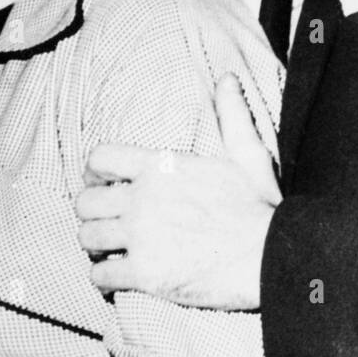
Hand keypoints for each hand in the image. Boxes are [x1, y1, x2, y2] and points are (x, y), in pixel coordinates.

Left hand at [76, 74, 280, 309]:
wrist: (272, 256)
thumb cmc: (260, 206)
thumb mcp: (247, 154)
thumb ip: (231, 115)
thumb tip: (229, 78)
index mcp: (161, 166)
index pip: (100, 158)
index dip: (92, 172)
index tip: (100, 184)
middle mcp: (143, 198)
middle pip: (85, 202)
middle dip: (90, 213)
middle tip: (103, 222)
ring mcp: (141, 236)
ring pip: (87, 237)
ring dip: (94, 245)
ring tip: (106, 250)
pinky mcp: (145, 274)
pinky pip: (99, 275)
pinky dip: (100, 278)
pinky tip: (112, 278)